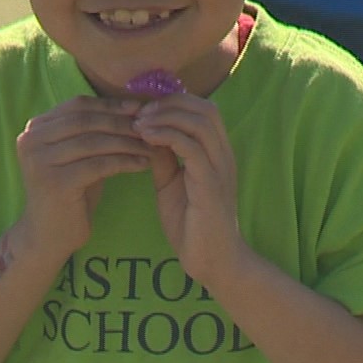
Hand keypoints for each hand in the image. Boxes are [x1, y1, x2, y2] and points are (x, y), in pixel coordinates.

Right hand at [16, 96, 151, 257]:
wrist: (48, 236)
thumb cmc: (69, 193)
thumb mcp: (78, 156)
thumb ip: (93, 132)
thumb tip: (134, 108)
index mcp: (35, 129)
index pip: (77, 106)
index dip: (110, 105)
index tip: (140, 108)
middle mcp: (31, 141)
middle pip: (85, 120)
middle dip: (121, 122)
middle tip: (150, 126)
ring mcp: (40, 161)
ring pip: (94, 142)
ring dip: (127, 142)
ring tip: (151, 146)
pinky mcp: (55, 183)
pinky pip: (99, 165)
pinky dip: (124, 162)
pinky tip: (143, 165)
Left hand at [134, 94, 247, 283]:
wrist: (212, 261)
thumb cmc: (192, 225)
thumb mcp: (172, 184)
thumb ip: (164, 158)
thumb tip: (146, 134)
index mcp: (217, 153)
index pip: (203, 108)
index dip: (173, 101)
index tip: (143, 110)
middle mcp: (223, 155)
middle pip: (204, 107)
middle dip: (169, 103)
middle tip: (139, 114)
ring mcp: (220, 168)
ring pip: (199, 121)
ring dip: (165, 117)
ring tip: (139, 124)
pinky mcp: (210, 184)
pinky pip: (191, 147)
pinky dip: (167, 136)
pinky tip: (146, 139)